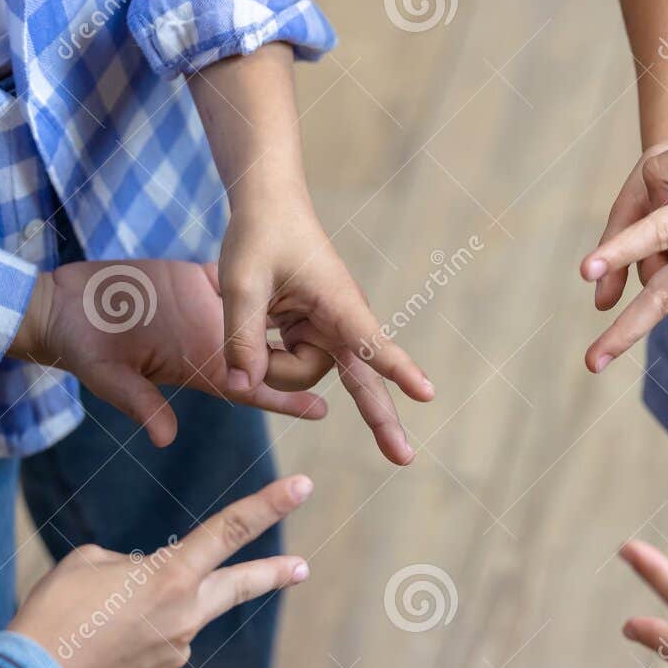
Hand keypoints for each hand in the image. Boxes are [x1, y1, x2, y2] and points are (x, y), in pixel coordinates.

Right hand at [8, 475, 314, 667]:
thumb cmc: (55, 613)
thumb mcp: (87, 563)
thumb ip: (129, 564)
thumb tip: (144, 581)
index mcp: (171, 574)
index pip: (230, 530)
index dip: (268, 505)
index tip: (303, 487)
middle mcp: (186, 612)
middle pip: (239, 585)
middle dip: (272, 574)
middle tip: (303, 568)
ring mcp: (178, 647)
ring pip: (179, 613)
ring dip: (151, 608)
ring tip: (98, 618)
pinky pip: (158, 639)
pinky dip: (136, 633)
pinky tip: (101, 640)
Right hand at [11, 259, 329, 447]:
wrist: (63, 306)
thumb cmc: (81, 345)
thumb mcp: (109, 377)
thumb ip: (140, 403)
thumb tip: (165, 438)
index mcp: (198, 368)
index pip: (251, 389)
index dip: (285, 400)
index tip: (323, 409)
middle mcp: (212, 344)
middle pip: (270, 358)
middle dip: (306, 363)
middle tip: (353, 364)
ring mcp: (208, 316)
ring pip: (262, 322)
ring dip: (296, 321)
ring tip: (339, 319)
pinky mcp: (197, 284)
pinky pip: (241, 288)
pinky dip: (267, 286)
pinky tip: (300, 277)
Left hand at [220, 204, 433, 464]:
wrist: (270, 207)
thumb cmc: (260, 235)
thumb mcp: (240, 283)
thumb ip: (241, 337)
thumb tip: (242, 388)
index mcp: (337, 302)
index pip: (370, 341)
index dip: (397, 367)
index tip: (426, 393)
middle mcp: (343, 321)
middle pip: (356, 379)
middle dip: (381, 419)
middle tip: (404, 459)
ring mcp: (333, 331)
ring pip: (303, 376)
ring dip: (269, 362)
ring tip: (254, 316)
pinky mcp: (318, 335)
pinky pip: (293, 366)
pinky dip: (270, 356)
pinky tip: (268, 322)